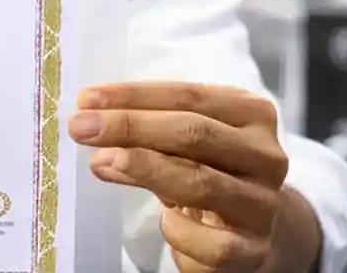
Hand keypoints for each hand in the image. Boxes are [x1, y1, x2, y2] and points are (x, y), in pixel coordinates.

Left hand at [68, 82, 289, 271]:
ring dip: (143, 169)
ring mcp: (263, 204)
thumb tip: (91, 125)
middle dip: (130, 127)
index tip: (86, 99)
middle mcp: (265, 156)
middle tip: (81, 127)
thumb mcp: (182, 143)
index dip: (134, 96)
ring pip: (201, 183)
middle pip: (194, 134)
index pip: (189, 96)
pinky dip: (178, 230)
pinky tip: (161, 221)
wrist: (250, 231)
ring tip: (100, 161)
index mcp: (251, 114)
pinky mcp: (254, 250)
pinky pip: (211, 242)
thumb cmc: (205, 170)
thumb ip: (144, 131)